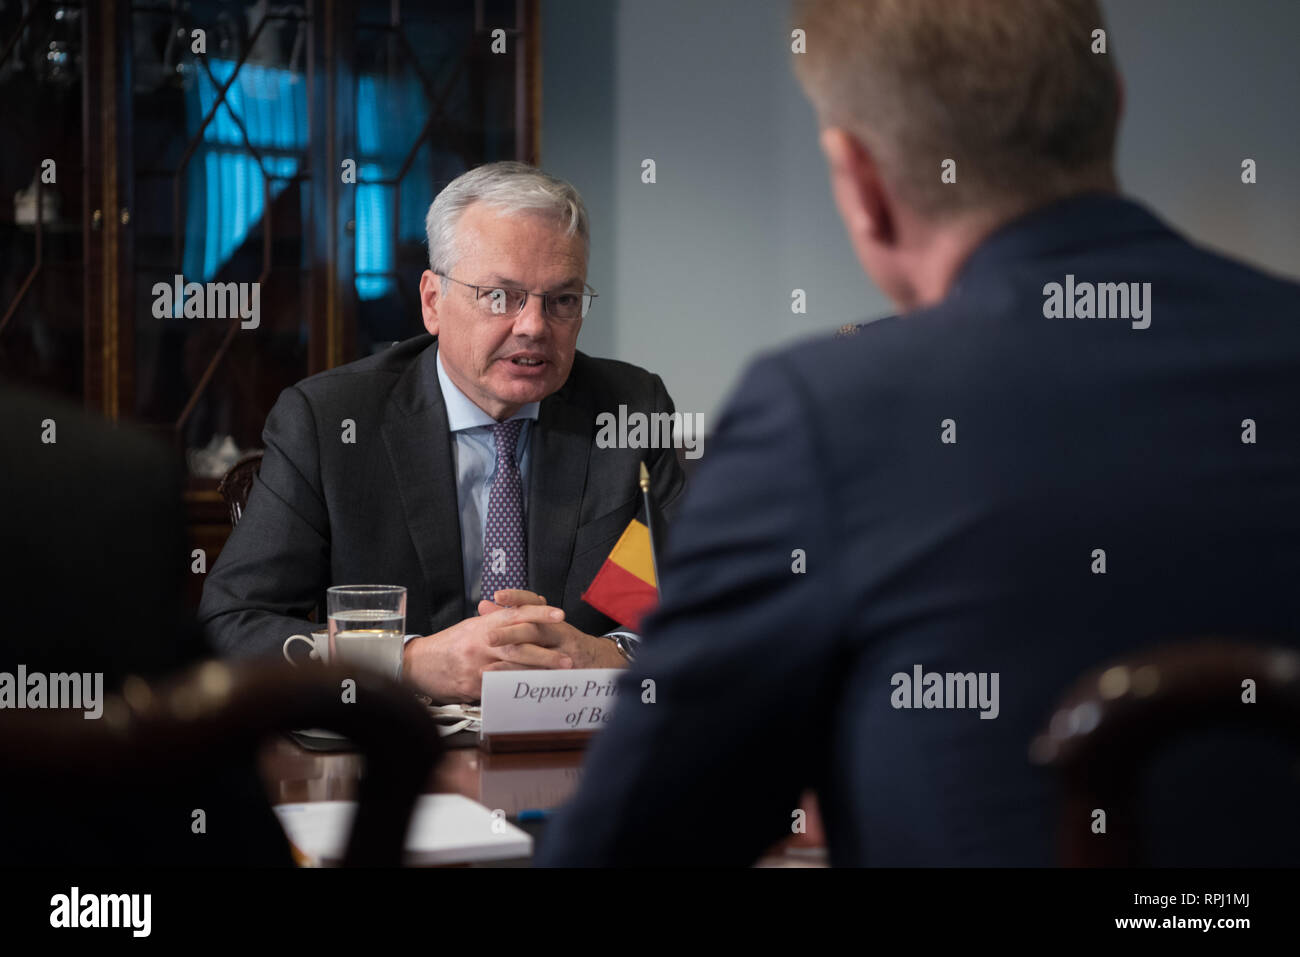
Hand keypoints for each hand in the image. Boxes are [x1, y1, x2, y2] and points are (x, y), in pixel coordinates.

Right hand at [404, 601, 573, 702]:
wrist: (418, 664)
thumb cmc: (448, 645)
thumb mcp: (472, 626)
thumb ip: (497, 621)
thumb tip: (522, 614)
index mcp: (483, 625)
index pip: (515, 614)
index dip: (539, 613)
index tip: (560, 615)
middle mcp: (481, 643)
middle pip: (518, 646)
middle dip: (546, 653)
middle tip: (568, 659)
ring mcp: (477, 666)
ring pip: (512, 669)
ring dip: (537, 675)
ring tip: (558, 678)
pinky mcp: (472, 686)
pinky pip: (499, 688)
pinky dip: (517, 690)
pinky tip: (533, 693)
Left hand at [479, 589, 626, 671]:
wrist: (602, 661)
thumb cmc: (565, 641)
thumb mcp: (544, 624)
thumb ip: (512, 615)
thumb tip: (484, 605)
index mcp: (551, 619)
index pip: (534, 603)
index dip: (517, 598)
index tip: (498, 596)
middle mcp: (560, 634)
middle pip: (535, 630)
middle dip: (510, 634)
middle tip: (488, 637)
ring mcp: (566, 655)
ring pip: (539, 658)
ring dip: (511, 665)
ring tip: (489, 669)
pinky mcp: (566, 676)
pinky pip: (544, 680)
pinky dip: (524, 683)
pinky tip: (506, 687)